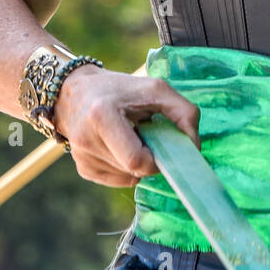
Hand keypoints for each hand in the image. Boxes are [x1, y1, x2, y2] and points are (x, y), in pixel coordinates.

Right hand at [52, 65, 200, 187]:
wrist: (76, 91)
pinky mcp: (82, 168)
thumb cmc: (120, 89)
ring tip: (130, 137)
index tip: (160, 142)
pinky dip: (125, 168)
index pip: (136, 160)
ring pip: (126, 178)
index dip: (156, 159)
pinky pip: (116, 180)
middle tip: (147, 138)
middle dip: (148, 159)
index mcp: (102, 117)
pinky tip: (119, 147)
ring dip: (136, 163)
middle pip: (132, 171)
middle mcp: (86, 140)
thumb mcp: (155, 89)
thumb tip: (194, 146)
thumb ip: (184, 112)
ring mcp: (81, 157)